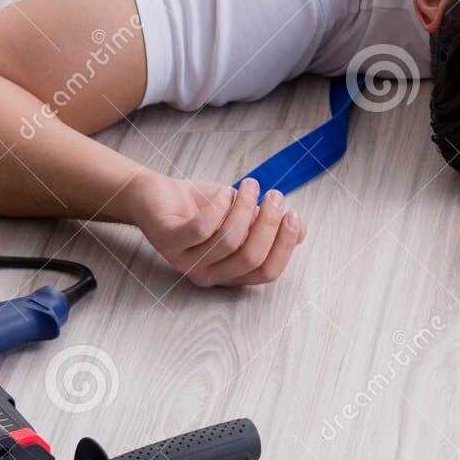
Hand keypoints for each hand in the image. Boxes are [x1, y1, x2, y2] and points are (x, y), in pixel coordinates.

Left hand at [130, 174, 305, 287]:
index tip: (294, 215)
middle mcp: (208, 274)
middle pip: (250, 258)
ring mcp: (186, 261)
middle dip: (269, 223)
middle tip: (276, 196)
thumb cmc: (201, 207)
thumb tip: (300, 230)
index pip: (266, 272)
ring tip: (251, 185)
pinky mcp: (168, 241)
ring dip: (246, 207)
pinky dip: (220, 205)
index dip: (284, 245)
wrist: (158, 196)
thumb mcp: (242, 215)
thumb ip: (268, 226)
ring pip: (229, 240)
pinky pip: (203, 227)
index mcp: (229, 273)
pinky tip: (225, 192)